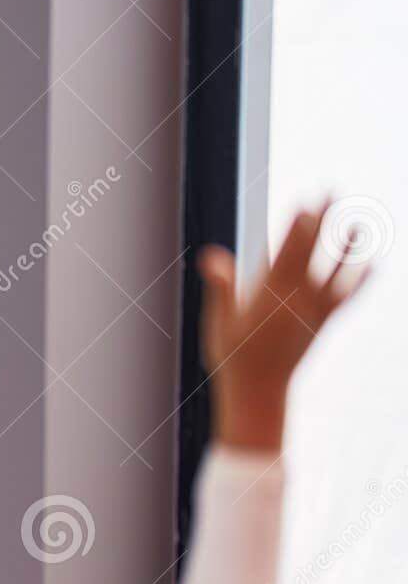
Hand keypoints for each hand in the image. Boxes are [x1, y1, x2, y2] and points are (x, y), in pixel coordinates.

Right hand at [198, 201, 366, 449]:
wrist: (258, 391)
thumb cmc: (232, 355)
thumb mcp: (219, 321)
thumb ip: (221, 286)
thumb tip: (212, 256)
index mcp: (270, 296)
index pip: (288, 251)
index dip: (299, 225)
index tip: (307, 201)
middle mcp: (297, 300)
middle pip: (313, 252)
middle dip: (321, 221)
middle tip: (330, 192)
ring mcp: (314, 311)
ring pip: (336, 272)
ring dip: (348, 247)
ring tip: (358, 223)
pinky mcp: (323, 323)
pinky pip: (346, 297)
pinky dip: (359, 280)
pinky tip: (371, 265)